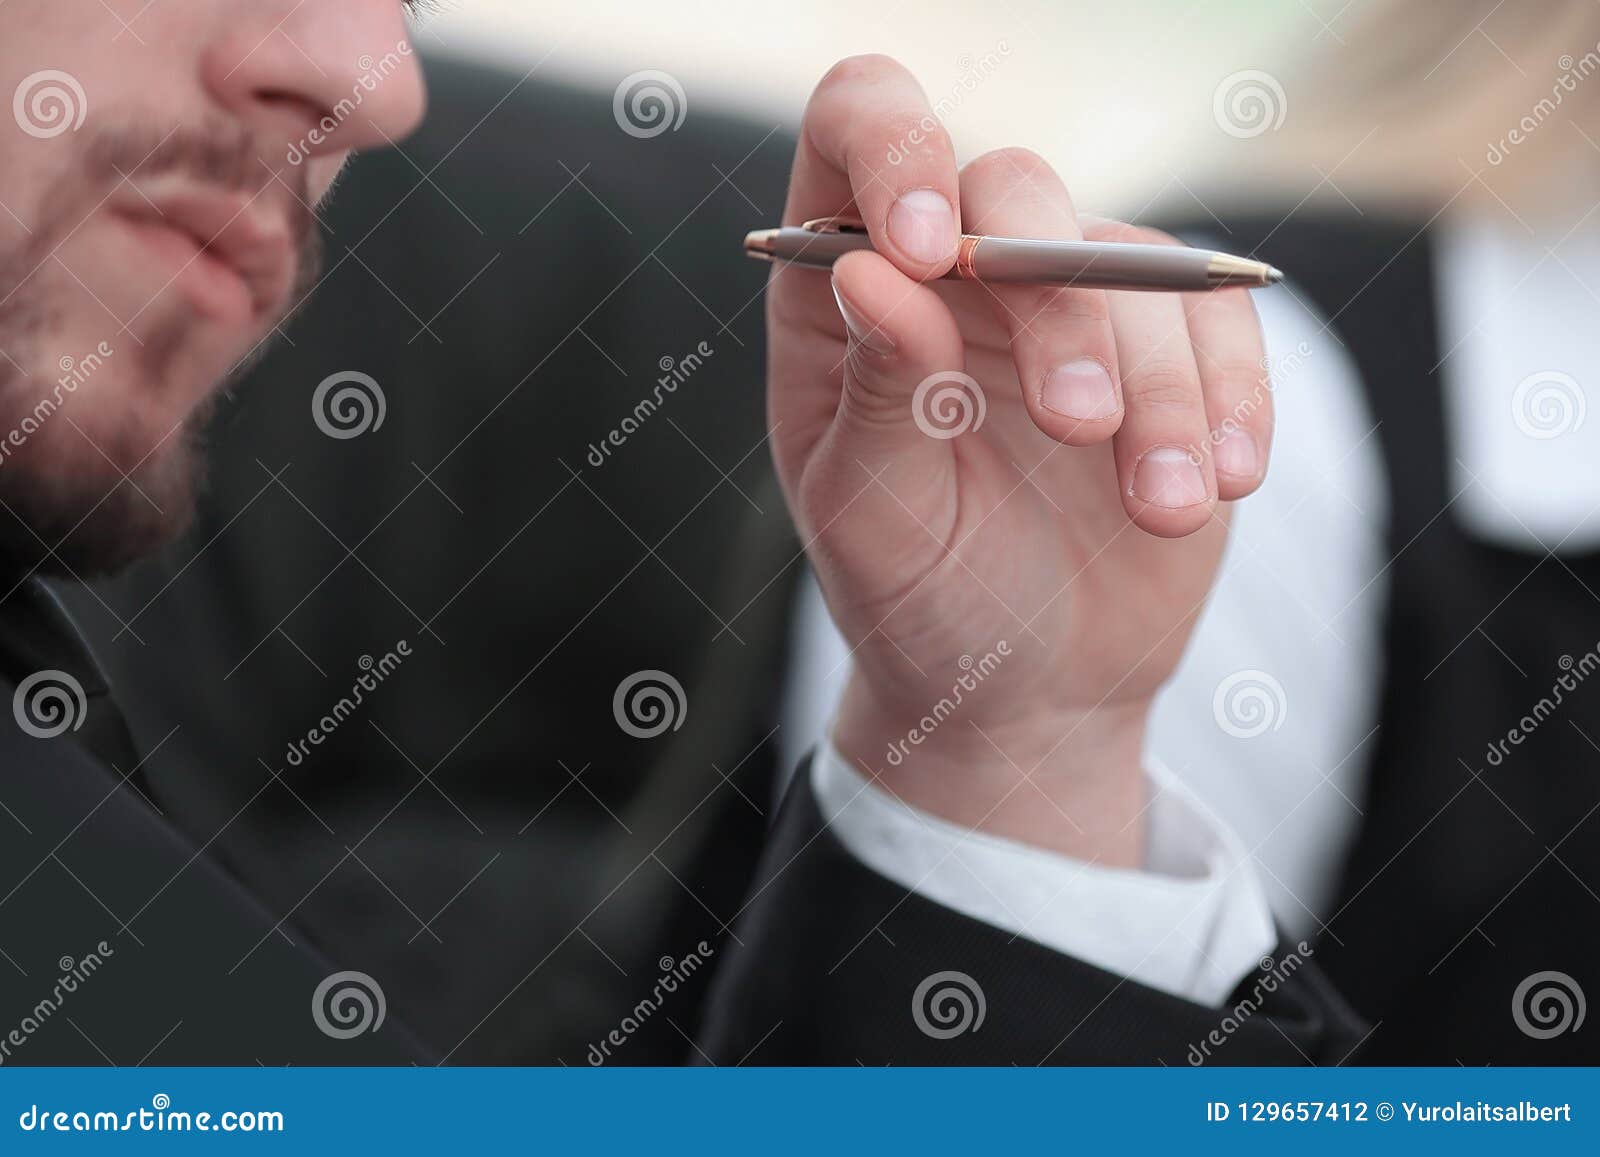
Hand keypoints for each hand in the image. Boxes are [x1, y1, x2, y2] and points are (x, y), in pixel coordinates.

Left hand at [765, 56, 1273, 862]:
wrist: (1028, 691)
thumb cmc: (923, 605)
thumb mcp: (877, 522)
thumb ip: (875, 398)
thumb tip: (869, 270)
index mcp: (848, 294)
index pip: (857, 128)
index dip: (894, 148)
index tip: (925, 251)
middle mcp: (957, 271)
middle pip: (1015, 187)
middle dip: (1060, 307)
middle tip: (1077, 427)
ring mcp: (1067, 302)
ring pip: (1133, 264)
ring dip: (1162, 391)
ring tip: (1161, 510)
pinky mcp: (1166, 350)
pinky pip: (1219, 323)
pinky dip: (1231, 401)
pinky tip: (1217, 487)